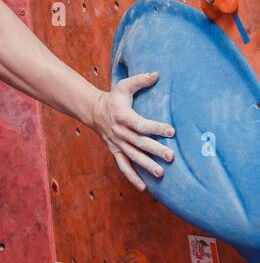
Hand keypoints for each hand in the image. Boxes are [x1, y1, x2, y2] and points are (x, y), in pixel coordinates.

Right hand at [89, 72, 174, 189]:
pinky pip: (123, 166)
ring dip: (146, 165)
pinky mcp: (115, 151)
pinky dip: (132, 177)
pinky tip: (143, 188)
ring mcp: (117, 144)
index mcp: (123, 116)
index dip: (156, 127)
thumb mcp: (123, 86)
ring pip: (133, 156)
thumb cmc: (113, 98)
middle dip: (155, 150)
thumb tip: (158, 74)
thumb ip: (140, 80)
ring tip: (161, 173)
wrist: (92, 111)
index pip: (141, 124)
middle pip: (139, 143)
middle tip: (171, 156)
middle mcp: (120, 132)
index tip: (171, 130)